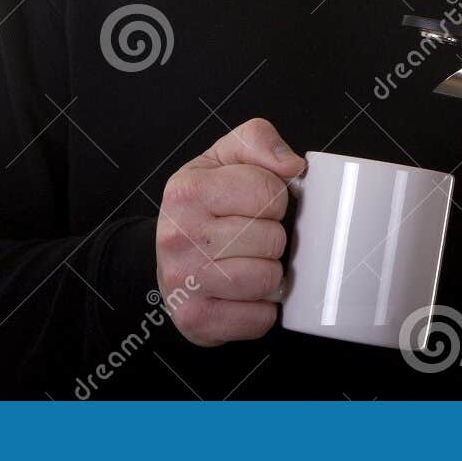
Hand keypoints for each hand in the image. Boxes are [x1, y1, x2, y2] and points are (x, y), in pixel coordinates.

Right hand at [155, 118, 306, 346]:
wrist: (169, 255)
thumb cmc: (204, 205)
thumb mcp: (225, 158)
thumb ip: (258, 140)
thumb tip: (292, 166)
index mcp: (188, 191)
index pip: (269, 193)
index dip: (275, 198)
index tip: (257, 204)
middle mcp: (179, 236)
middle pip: (272, 239)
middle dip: (272, 237)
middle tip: (251, 237)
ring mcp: (185, 282)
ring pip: (267, 279)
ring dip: (269, 274)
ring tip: (249, 263)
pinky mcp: (196, 320)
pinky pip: (259, 318)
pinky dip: (261, 309)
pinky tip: (243, 294)